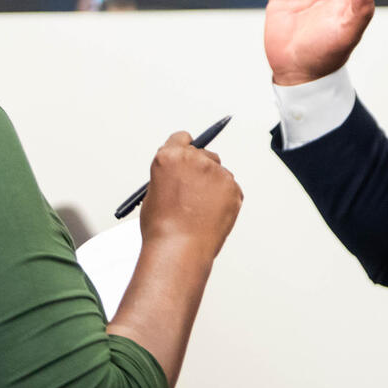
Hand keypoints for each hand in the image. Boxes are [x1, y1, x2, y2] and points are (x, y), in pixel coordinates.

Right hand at [139, 132, 241, 257]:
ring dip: (212, 184)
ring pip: (218, 172)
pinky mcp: (233, 187)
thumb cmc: (162, 228)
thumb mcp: (154, 192)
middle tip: (194, 192)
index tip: (187, 158)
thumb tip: (181, 175)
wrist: (179, 248)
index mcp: (170, 157)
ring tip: (200, 210)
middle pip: (203, 153)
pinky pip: (230, 188)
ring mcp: (216, 172)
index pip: (181, 138)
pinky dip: (224, 198)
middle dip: (199, 169)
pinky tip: (211, 215)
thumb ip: (170, 176)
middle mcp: (194, 158)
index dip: (183, 149)